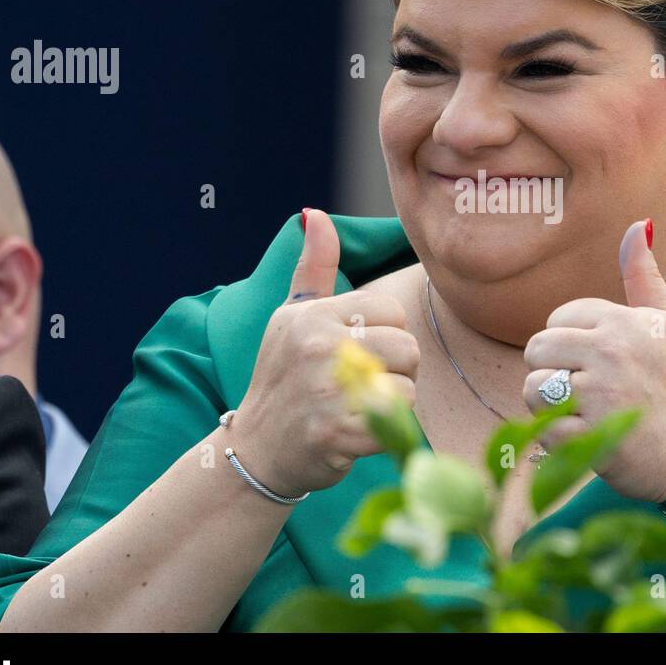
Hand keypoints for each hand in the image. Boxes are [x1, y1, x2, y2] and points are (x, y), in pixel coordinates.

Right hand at [228, 208, 419, 496]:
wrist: (257, 450)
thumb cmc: (283, 377)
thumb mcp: (291, 317)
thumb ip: (314, 267)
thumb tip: (315, 214)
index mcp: (312, 315)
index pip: (392, 311)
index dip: (386, 334)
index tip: (358, 351)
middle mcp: (317, 347)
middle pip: (407, 348)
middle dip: (397, 370)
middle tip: (364, 384)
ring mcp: (326, 391)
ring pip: (407, 386)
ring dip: (393, 403)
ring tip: (359, 406)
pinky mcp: (337, 433)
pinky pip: (396, 422)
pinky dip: (386, 433)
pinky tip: (357, 431)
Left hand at [522, 219, 665, 502]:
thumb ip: (645, 279)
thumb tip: (639, 223)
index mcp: (625, 321)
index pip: (560, 317)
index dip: (569, 345)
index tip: (596, 365)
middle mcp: (612, 349)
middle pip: (537, 348)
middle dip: (551, 372)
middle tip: (583, 393)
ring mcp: (602, 393)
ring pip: (533, 387)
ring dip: (550, 408)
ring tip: (583, 416)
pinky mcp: (593, 436)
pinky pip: (544, 428)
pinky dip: (557, 441)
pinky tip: (587, 440)